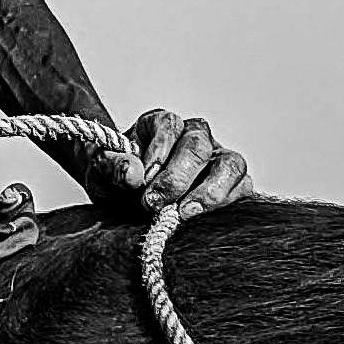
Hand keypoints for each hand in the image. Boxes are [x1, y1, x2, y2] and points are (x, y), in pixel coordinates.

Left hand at [115, 108, 248, 218]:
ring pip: (230, 164)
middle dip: (177, 178)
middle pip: (198, 146)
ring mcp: (217, 159)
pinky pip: (243, 187)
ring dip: (210, 192)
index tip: (142, 180)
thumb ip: (112, 166)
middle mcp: (194, 136)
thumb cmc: (117, 179)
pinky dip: (227, 203)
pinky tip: (203, 219)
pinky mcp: (231, 184)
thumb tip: (133, 173)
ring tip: (184, 213)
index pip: (169, 125)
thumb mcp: (101, 171)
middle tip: (154, 204)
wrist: (124, 201)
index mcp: (162, 124)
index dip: (158, 151)